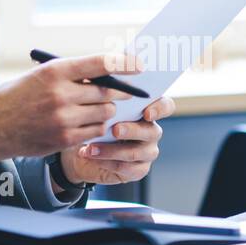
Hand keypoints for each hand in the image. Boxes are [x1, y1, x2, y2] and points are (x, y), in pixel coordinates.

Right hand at [0, 53, 138, 167]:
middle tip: (126, 91)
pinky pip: (95, 131)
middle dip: (119, 92)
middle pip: (108, 92)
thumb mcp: (40, 75)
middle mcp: (61, 94)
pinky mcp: (64, 138)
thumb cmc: (18, 96)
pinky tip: (89, 122)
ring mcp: (64, 118)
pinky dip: (97, 126)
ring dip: (106, 111)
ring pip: (105, 113)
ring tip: (97, 108)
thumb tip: (107, 74)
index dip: (124, 63)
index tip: (140, 64)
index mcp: (55, 71)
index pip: (99, 64)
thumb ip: (71, 74)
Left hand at [58, 95, 175, 186]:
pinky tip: (92, 156)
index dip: (160, 109)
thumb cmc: (91, 122)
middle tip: (114, 130)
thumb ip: (105, 89)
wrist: (79, 149)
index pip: (166, 106)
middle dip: (131, 130)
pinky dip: (108, 163)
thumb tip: (104, 74)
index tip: (147, 112)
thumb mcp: (95, 103)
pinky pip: (129, 169)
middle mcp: (151, 131)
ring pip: (137, 152)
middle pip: (152, 131)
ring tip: (92, 147)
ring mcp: (146, 151)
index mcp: (146, 110)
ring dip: (113, 150)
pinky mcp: (138, 169)